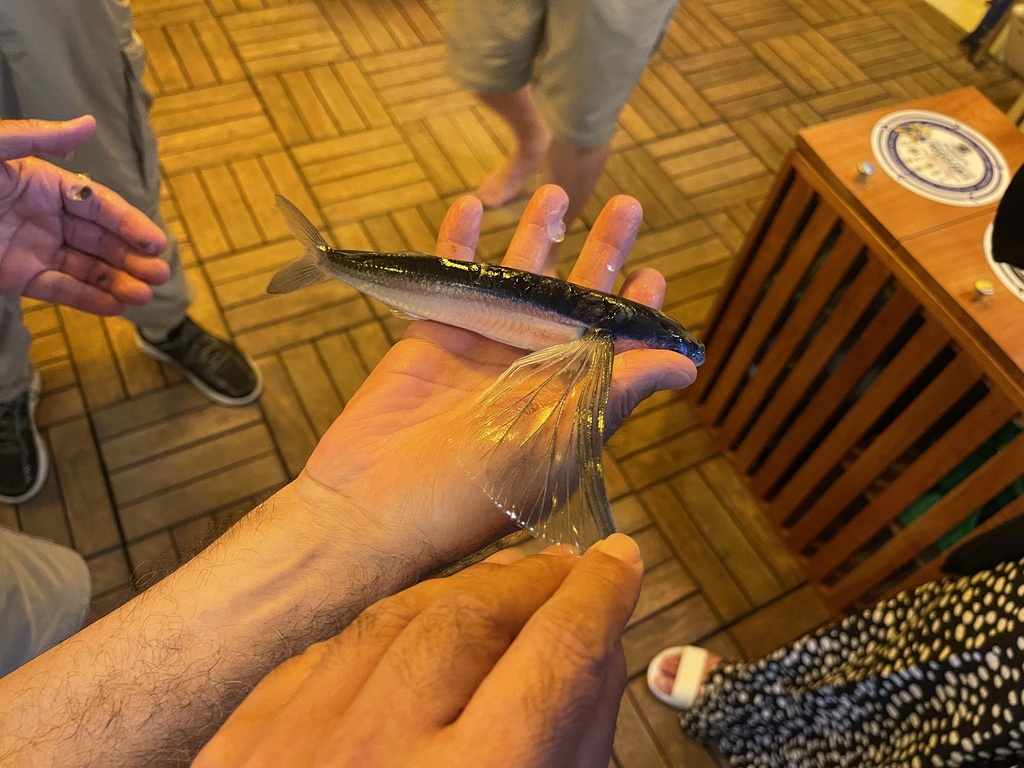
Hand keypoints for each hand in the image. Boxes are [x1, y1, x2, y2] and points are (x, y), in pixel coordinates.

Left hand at [0, 115, 169, 314]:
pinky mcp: (17, 278)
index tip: (154, 242)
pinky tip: (114, 308)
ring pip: (84, 268)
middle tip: (160, 275)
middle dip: (131, 258)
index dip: (129, 223)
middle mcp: (45, 218)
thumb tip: (90, 123)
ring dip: (116, 282)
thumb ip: (37, 139)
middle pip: (99, 240)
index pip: (99, 205)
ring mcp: (32, 250)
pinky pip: (59, 290)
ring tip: (144, 298)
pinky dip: (87, 300)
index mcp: (44, 183)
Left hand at [195, 533, 643, 766]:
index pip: (554, 657)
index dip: (597, 597)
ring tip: (505, 581)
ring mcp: (288, 756)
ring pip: (389, 621)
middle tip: (568, 568)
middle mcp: (374, 763)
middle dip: (530, 582)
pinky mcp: (234, 757)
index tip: (620, 560)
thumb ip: (576, 740)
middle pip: (468, 622)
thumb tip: (597, 644)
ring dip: (458, 590)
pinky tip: (417, 625)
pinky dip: (381, 633)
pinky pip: (320, 659)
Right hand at [283, 185, 697, 565]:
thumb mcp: (559, 439)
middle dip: (601, 253)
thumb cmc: (475, 487)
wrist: (375, 506)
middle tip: (624, 207)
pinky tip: (470, 205)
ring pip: (516, 279)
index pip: (615, 346)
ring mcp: (482, 348)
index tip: (652, 275)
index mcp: (569, 399)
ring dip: (536, 235)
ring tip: (555, 192)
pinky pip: (450, 278)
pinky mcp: (434, 334)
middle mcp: (531, 370)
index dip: (636, 311)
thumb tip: (685, 365)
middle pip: (573, 300)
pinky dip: (458, 242)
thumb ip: (617, 391)